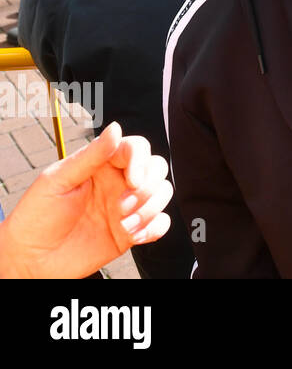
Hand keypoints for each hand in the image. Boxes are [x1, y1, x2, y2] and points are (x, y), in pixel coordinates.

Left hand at [0, 122, 171, 278]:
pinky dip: (154, 228)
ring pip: (163, 193)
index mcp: (101, 166)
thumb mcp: (58, 181)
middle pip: (157, 168)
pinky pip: (161, 223)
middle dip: (148, 187)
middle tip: (122, 206)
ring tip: (123, 225)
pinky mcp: (131, 231)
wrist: (31, 261)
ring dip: (149, 209)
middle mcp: (118, 183)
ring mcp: (126, 207)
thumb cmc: (36, 218)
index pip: (136, 148)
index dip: (141, 161)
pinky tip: (134, 236)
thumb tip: (115, 127)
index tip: (132, 180)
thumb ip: (90, 155)